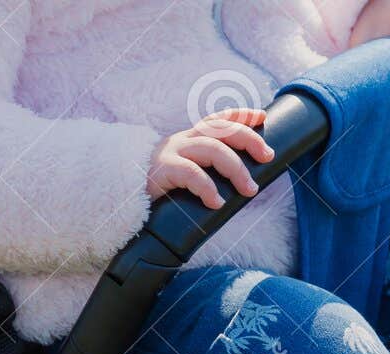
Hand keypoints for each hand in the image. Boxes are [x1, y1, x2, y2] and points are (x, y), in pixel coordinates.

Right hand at [147, 109, 274, 209]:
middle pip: (222, 130)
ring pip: (212, 149)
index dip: (241, 115)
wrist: (121, 196)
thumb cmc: (161, 190)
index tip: (263, 116)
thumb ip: (206, 172)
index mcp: (190, 139)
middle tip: (268, 158)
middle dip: (249, 140)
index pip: (218, 119)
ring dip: (236, 169)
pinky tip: (216, 203)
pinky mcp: (162, 171)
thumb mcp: (186, 174)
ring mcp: (172, 153)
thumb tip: (243, 186)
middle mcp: (183, 140)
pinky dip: (208, 188)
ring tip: (249, 190)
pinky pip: (190, 174)